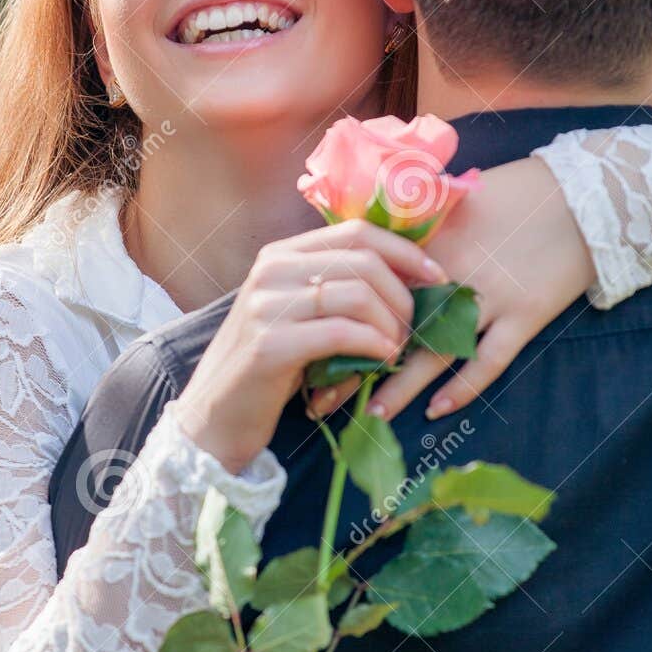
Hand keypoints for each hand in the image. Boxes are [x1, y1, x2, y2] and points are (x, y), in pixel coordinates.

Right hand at [176, 220, 444, 473]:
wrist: (215, 419)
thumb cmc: (269, 370)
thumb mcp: (300, 318)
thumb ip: (337, 291)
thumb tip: (411, 280)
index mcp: (280, 255)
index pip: (357, 231)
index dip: (405, 252)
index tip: (436, 279)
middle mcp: (270, 270)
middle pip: (364, 260)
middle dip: (402, 295)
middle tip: (412, 330)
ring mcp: (266, 305)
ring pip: (357, 293)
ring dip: (390, 325)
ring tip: (395, 350)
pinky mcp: (269, 344)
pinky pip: (341, 331)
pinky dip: (373, 344)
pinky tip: (381, 360)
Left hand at [307, 156, 594, 422]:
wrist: (581, 194)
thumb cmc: (514, 195)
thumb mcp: (454, 206)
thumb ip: (414, 236)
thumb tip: (368, 259)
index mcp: (428, 245)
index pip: (369, 291)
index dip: (337, 322)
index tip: (306, 347)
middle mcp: (452, 273)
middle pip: (392, 328)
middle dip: (354, 365)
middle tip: (320, 400)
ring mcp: (489, 296)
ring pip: (435, 350)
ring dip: (400, 385)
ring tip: (369, 416)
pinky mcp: (525, 314)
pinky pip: (490, 359)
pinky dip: (464, 386)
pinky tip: (437, 410)